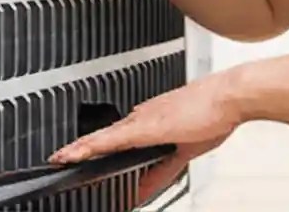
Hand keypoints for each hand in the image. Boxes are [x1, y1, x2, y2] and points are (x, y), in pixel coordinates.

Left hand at [48, 71, 244, 206]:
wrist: (228, 96)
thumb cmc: (214, 113)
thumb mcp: (185, 153)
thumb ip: (162, 173)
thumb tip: (144, 190)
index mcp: (151, 120)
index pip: (116, 137)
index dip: (96, 147)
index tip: (79, 155)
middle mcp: (142, 116)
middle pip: (103, 136)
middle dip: (81, 149)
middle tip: (60, 159)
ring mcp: (142, 119)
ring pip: (102, 136)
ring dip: (80, 148)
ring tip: (60, 158)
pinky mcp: (146, 126)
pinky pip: (111, 138)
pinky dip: (92, 147)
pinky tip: (78, 153)